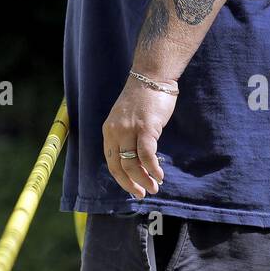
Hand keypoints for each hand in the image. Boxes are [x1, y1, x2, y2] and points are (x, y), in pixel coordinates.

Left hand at [102, 74, 176, 198]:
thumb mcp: (127, 119)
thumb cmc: (143, 98)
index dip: (121, 179)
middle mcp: (116, 131)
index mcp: (109, 130)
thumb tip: (137, 162)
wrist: (151, 77)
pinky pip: (147, 155)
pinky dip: (153, 168)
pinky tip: (160, 175)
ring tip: (154, 187)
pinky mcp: (145, 128)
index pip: (111, 161)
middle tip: (142, 194)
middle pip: (119, 166)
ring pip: (133, 164)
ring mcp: (129, 130)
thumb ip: (127, 138)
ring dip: (144, 180)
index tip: (132, 187)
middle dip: (131, 184)